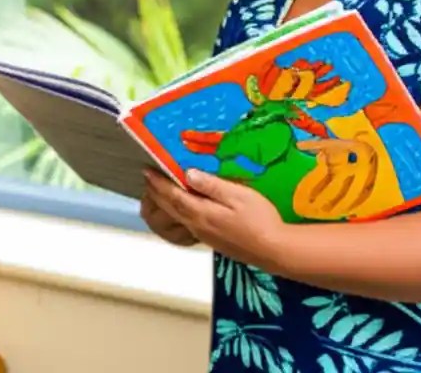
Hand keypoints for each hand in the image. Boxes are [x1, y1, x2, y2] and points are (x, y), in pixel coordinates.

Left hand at [144, 167, 287, 269]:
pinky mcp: (212, 240)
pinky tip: (183, 209)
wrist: (273, 250)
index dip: (159, 183)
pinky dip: (176, 213)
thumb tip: (188, 174)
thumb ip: (212, 185)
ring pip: (176, 217)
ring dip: (164, 204)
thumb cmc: (260, 219)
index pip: (173, 196)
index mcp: (202, 212)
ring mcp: (204, 235)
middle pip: (171, 208)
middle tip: (147, 179)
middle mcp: (198, 225)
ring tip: (159, 193)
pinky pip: (186, 224)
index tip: (147, 171)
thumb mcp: (239, 195)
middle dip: (156, 193)